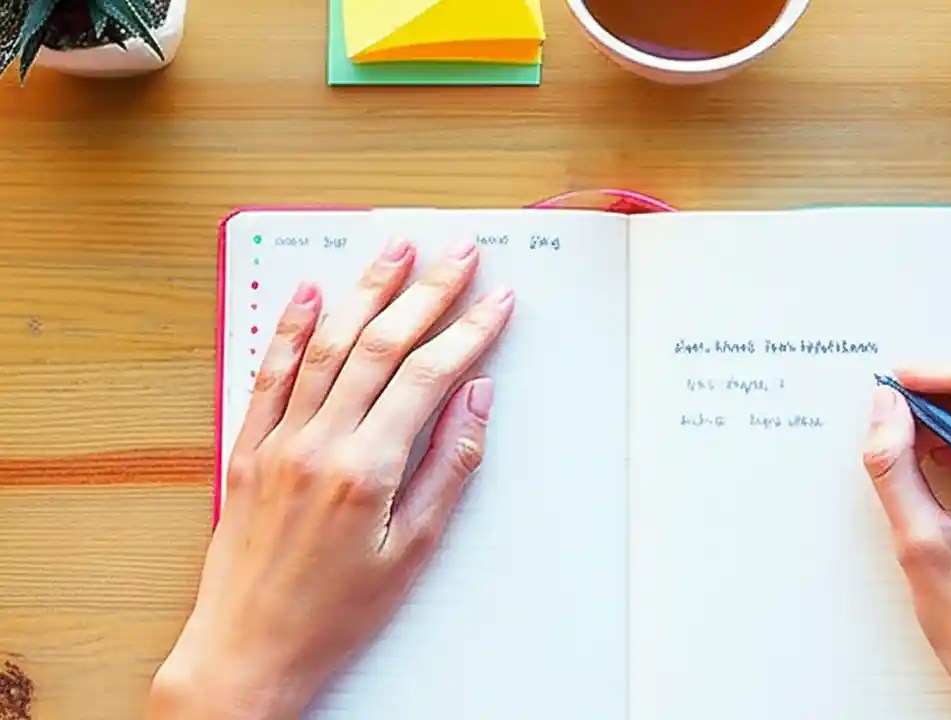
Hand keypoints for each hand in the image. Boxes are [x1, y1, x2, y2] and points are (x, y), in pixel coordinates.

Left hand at [147, 238, 513, 719]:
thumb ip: (448, 469)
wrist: (248, 651)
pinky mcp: (246, 449)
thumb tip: (475, 399)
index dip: (469, 330)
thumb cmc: (335, 615)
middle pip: (381, 345)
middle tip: (459, 254)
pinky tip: (311, 293)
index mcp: (367, 469)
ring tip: (396, 250)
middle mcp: (318, 443)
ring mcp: (276, 441)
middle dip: (426, 291)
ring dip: (365, 291)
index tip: (497, 300)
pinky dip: (289, 327)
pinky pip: (268, 373)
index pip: (428, 376)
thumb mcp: (413, 552)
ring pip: (327, 345)